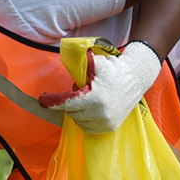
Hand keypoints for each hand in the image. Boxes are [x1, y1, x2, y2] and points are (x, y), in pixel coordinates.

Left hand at [47, 41, 161, 133]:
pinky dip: (86, 120)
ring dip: (78, 112)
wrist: (136, 79)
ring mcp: (105, 122)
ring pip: (78, 120)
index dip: (52, 101)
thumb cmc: (114, 69)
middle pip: (71, 112)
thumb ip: (81, 61)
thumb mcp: (97, 62)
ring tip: (88, 99)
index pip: (66, 103)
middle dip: (70, 102)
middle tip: (79, 91)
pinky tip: (92, 109)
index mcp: (94, 97)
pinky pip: (88, 128)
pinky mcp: (110, 127)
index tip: (42, 100)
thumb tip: (67, 52)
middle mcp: (99, 113)